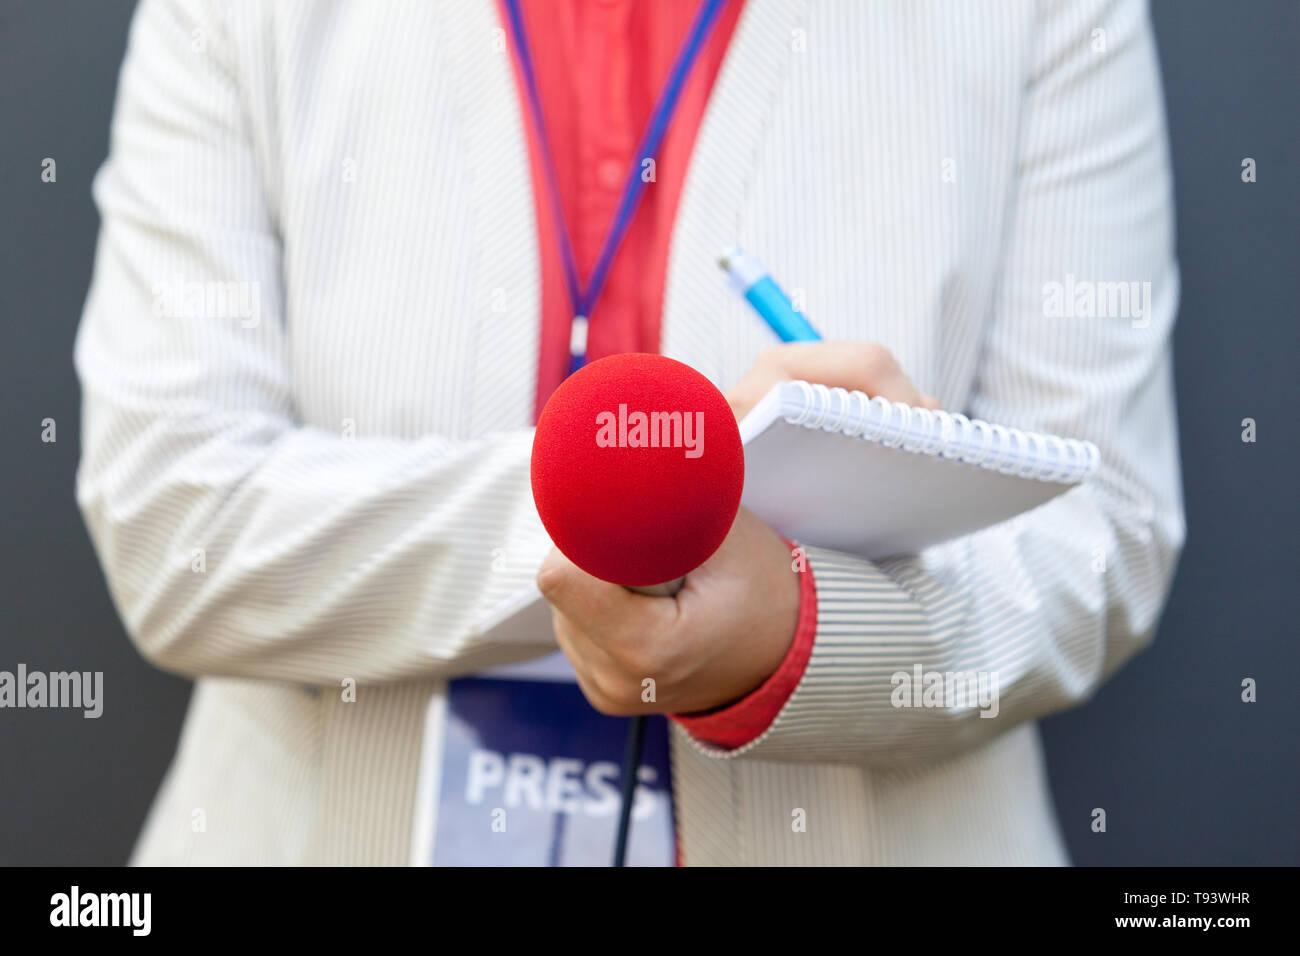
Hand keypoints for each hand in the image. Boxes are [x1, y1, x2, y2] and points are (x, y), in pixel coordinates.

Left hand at [541, 340, 933, 716]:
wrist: (786, 656)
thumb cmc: (767, 594)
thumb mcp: (729, 531)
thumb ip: (675, 491)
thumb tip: (632, 439)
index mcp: (648, 651)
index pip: (563, 574)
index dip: (586, 533)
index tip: (612, 510)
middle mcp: (618, 681)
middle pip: (564, 587)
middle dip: (598, 554)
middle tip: (655, 551)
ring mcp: (606, 689)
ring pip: (565, 606)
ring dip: (599, 579)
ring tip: (658, 582)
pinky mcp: (602, 688)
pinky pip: (577, 626)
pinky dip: (604, 604)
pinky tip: (646, 603)